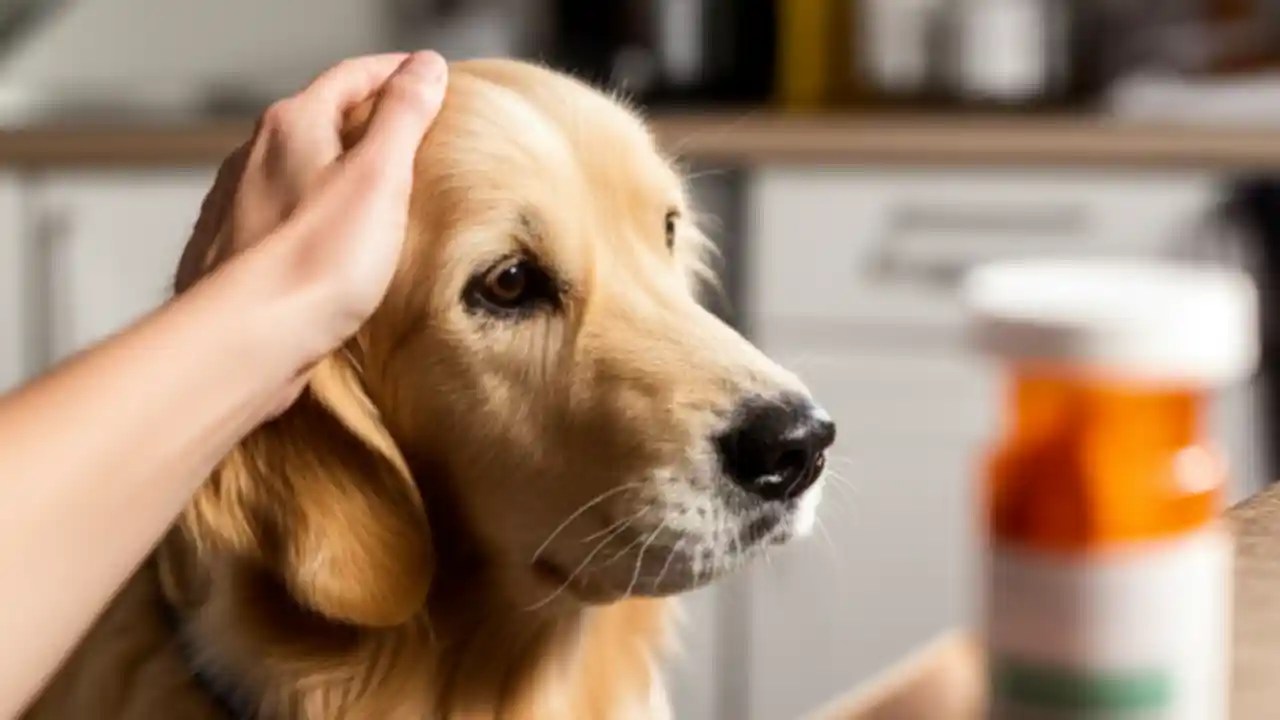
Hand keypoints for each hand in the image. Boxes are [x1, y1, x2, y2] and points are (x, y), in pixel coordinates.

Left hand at [181, 50, 446, 364]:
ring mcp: (237, 204)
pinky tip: (328, 245)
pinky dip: (310, 217)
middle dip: (366, 122)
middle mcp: (254, 155)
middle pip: (320, 120)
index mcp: (294, 126)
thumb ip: (404, 116)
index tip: (429, 79)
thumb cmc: (317, 262)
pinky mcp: (231, 252)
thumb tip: (425, 66)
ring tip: (375, 195)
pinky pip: (278, 219)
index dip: (395, 73)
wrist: (247, 340)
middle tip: (413, 136)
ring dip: (334, 173)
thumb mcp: (380, 177)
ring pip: (295, 171)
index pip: (353, 76)